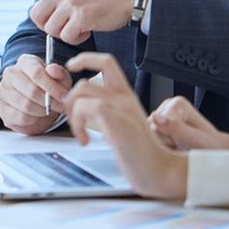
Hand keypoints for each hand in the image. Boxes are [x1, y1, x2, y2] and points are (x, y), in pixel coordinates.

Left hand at [0, 0, 135, 44]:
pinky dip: (77, 38)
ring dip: (65, 33)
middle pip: (36, 17)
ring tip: (82, 22)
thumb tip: (43, 17)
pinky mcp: (81, 15)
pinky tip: (89, 27)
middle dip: (48, 25)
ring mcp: (70, 0)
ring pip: (51, 30)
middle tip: (67, 21)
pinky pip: (67, 37)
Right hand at [0, 53, 72, 133]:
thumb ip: (59, 73)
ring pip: (26, 105)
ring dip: (42, 111)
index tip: (64, 96)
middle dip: (49, 102)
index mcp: (25, 62)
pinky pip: (20, 117)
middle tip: (60, 106)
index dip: (52, 87)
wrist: (37, 101)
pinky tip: (37, 115)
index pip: (37, 73)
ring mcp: (3, 90)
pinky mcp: (1, 107)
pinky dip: (33, 119)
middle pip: (31, 90)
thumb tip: (53, 69)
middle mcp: (10, 74)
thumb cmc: (49, 87)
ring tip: (48, 110)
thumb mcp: (60, 79)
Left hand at [64, 52, 186, 199]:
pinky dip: (77, 125)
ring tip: (80, 132)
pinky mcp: (114, 121)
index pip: (107, 62)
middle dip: (69, 98)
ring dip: (72, 113)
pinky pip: (84, 108)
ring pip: (81, 92)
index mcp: (127, 96)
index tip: (72, 65)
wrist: (159, 170)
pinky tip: (85, 141)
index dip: (85, 59)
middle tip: (72, 117)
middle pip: (85, 79)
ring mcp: (120, 107)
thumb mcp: (125, 125)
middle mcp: (124, 98)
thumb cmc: (141, 154)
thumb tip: (84, 109)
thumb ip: (108, 112)